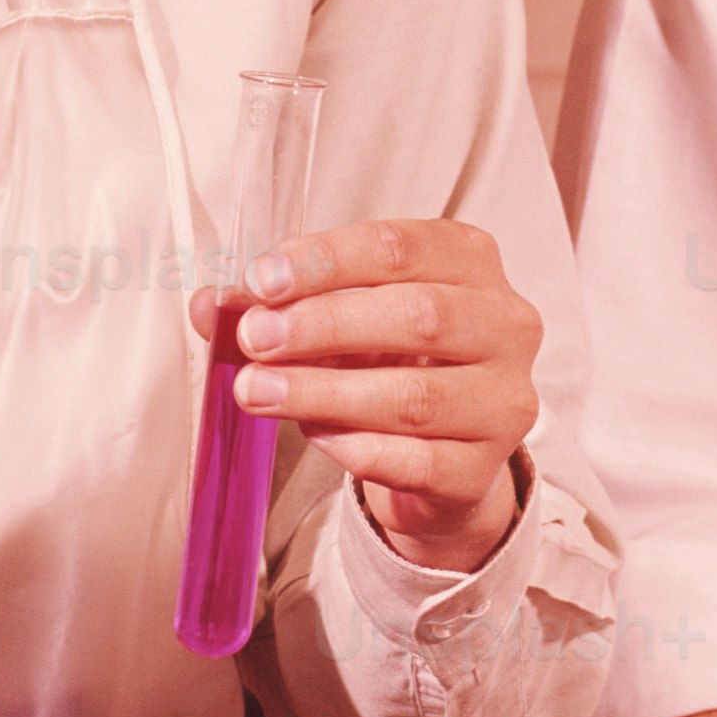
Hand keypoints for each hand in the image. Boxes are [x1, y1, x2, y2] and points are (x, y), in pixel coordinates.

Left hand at [203, 217, 538, 578]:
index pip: (402, 246)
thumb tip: (211, 304)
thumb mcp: (340, 317)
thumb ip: (280, 305)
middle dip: (325, 326)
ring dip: (324, 392)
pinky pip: (417, 462)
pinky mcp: (483, 469)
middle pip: (419, 317)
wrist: (441, 453)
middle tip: (256, 339)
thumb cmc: (390, 363)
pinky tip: (314, 435)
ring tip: (258, 391)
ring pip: (415, 398)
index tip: (262, 280)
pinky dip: (356, 448)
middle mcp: (505, 325)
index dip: (328, 260)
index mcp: (471, 263)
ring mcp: (504, 401)